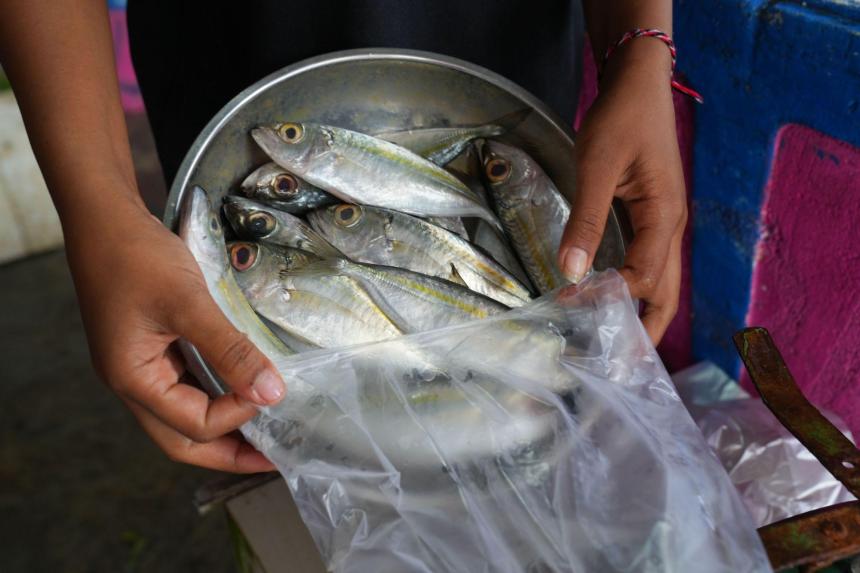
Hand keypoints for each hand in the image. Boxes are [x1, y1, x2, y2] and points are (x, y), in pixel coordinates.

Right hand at [64, 193, 285, 471]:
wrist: (106, 218)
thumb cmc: (137, 257)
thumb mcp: (189, 302)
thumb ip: (230, 350)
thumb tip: (272, 394)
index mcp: (133, 380)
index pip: (193, 425)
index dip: (237, 415)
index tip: (272, 388)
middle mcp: (134, 382)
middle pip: (184, 438)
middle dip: (230, 452)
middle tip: (276, 456)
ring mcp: (143, 366)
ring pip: (185, 414)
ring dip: (225, 425)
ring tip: (268, 430)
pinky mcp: (154, 348)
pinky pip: (187, 384)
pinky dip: (217, 392)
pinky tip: (243, 387)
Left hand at [558, 39, 686, 342]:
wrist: (637, 84)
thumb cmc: (620, 119)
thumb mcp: (598, 166)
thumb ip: (586, 218)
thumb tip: (573, 272)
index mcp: (665, 217)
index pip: (645, 275)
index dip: (612, 297)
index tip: (573, 306)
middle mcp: (671, 227)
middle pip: (666, 292)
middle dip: (647, 329)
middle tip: (621, 368)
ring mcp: (663, 223)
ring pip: (659, 281)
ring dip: (641, 314)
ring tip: (616, 347)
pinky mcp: (649, 217)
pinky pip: (647, 264)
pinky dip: (633, 290)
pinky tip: (612, 302)